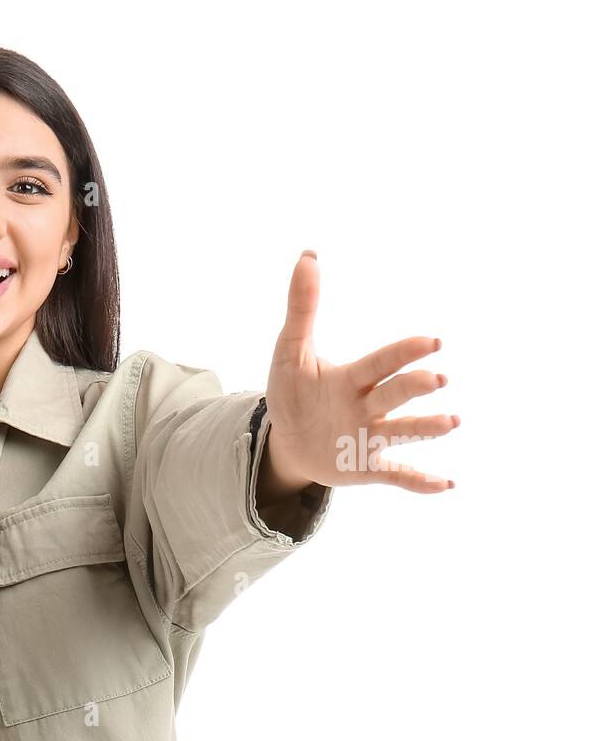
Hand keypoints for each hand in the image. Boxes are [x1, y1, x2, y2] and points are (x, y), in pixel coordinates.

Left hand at [260, 251, 459, 497]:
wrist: (288, 441)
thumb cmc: (294, 392)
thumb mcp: (289, 352)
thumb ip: (302, 308)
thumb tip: (307, 256)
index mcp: (352, 379)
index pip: (380, 362)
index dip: (402, 353)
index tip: (430, 342)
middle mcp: (368, 406)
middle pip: (393, 395)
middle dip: (413, 388)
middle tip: (436, 381)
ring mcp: (369, 438)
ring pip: (401, 433)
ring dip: (426, 428)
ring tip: (452, 422)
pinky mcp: (365, 467)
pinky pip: (396, 475)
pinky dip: (419, 481)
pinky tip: (446, 484)